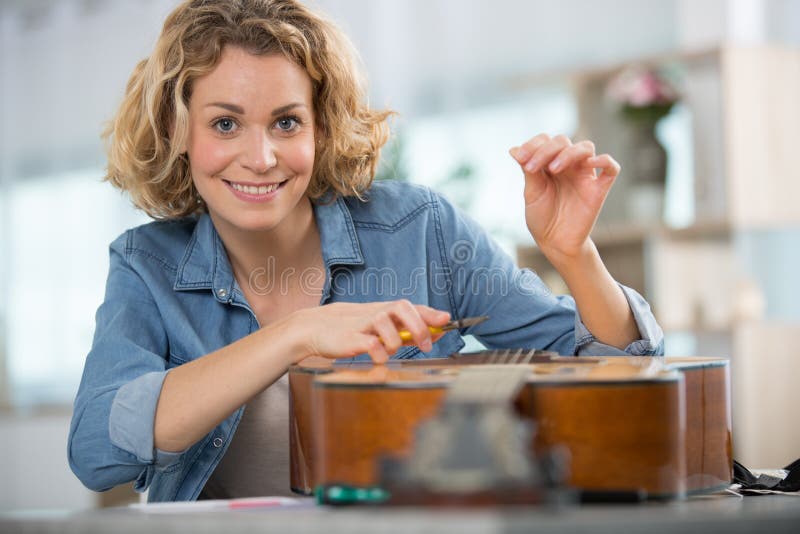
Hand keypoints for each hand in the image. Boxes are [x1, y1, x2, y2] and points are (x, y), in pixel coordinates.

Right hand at [290, 300, 450, 362]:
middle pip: (403, 308)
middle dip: (419, 326)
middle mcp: (378, 313)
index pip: (413, 307)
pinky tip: (378, 358)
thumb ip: (407, 328)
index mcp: (387, 310)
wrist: (318, 329)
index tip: (446, 321)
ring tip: (389, 350)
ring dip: (395, 342)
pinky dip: (379, 354)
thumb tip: (437, 332)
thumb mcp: (383, 327)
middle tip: (425, 346)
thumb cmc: (355, 329)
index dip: (431, 314)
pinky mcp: (351, 338)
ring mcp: (364, 324)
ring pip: (387, 326)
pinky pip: (371, 344)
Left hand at [509, 134, 619, 263]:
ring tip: (553, 169)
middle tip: (532, 168)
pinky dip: (604, 160)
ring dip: (568, 153)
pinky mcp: (599, 189)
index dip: (533, 144)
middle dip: (546, 150)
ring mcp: (585, 175)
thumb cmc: (542, 217)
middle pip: (563, 141)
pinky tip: (590, 164)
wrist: (555, 242)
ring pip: (585, 147)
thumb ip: (528, 170)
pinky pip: (611, 168)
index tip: (520, 158)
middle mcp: (568, 165)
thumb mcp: (531, 193)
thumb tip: (514, 149)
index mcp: (550, 163)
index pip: (545, 140)